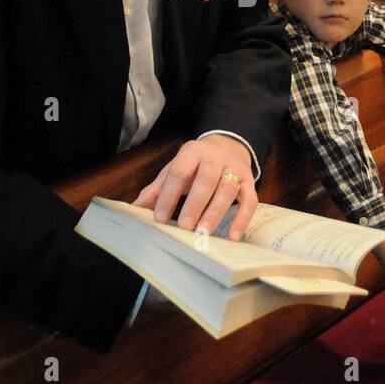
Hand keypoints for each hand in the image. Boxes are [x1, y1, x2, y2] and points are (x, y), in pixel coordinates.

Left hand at [132, 134, 256, 239]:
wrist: (228, 147)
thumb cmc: (195, 165)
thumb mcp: (175, 170)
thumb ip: (156, 190)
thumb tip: (134, 210)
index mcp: (191, 152)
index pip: (178, 173)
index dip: (168, 196)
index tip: (159, 219)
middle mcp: (215, 158)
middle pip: (206, 180)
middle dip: (194, 205)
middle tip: (184, 228)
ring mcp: (235, 169)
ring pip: (227, 190)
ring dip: (216, 213)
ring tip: (204, 234)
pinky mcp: (249, 182)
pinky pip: (249, 200)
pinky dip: (242, 219)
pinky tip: (232, 236)